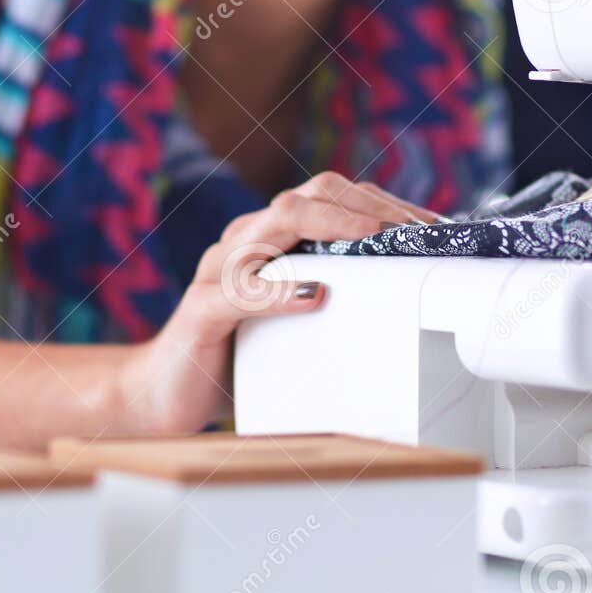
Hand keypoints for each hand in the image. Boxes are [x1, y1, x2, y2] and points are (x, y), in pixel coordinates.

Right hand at [113, 172, 441, 433]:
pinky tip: (314, 295)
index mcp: (269, 239)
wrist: (162, 396)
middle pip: (307, 196)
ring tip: (374, 236)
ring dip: (330, 224)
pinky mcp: (201, 313)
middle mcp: (244, 243)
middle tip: (411, 231)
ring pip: (273, 224)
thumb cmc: (236, 355)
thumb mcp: (294, 320)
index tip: (429, 227)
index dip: (382, 202)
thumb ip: (334, 297)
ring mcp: (219, 272)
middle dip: (366, 205)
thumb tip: (409, 298)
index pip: (330, 196)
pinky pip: (241, 292)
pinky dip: (280, 291)